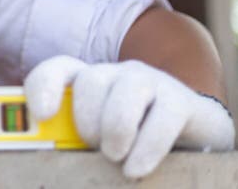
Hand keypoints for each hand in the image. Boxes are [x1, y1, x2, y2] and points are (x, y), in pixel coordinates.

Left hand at [23, 55, 234, 177]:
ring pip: (127, 89)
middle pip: (91, 79)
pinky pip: (163, 115)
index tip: (42, 115)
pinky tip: (136, 168)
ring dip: (116, 127)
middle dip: (86, 117)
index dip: (44, 87)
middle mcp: (116, 75)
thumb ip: (72, 141)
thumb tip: (46, 155)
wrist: (194, 139)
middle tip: (92, 147)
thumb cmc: (133, 143)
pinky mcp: (180, 100)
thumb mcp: (99, 142)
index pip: (59, 70)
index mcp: (88, 83)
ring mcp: (149, 82)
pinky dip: (148, 146)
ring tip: (114, 157)